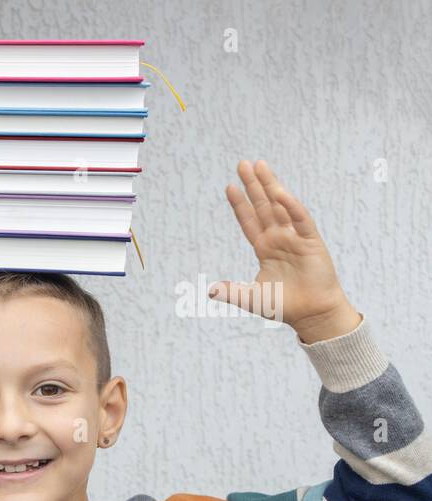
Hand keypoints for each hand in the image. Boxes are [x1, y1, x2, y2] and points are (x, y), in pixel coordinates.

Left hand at [208, 159, 359, 342]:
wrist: (312, 315)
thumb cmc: (284, 306)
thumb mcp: (252, 298)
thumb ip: (232, 292)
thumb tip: (209, 290)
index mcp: (264, 248)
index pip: (249, 221)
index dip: (239, 204)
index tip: (229, 186)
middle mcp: (278, 238)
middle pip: (262, 206)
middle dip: (253, 185)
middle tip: (243, 164)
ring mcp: (295, 237)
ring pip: (280, 206)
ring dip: (270, 186)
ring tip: (260, 166)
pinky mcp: (311, 241)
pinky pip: (300, 220)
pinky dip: (291, 206)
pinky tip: (280, 193)